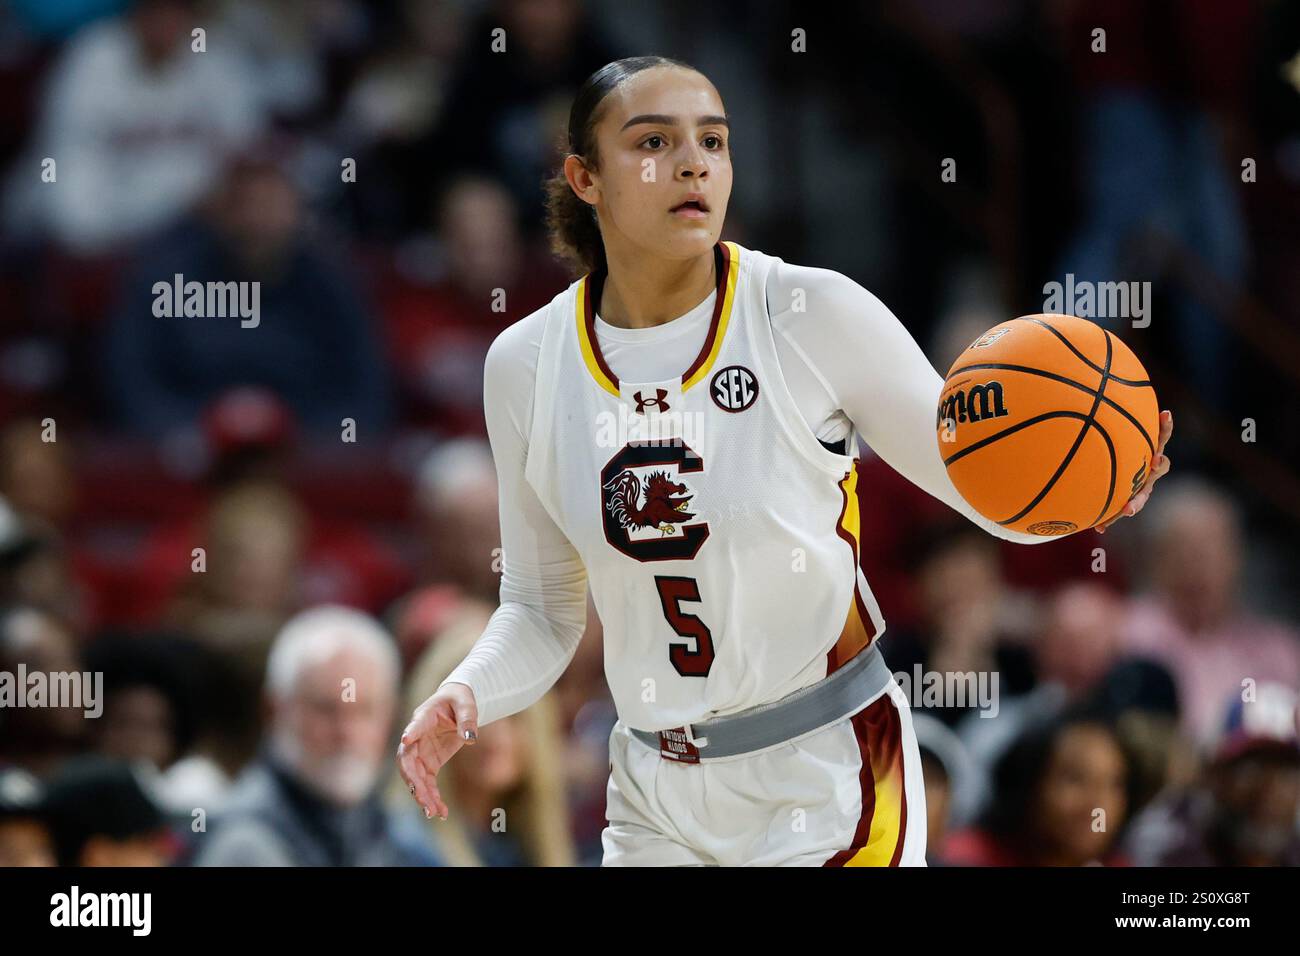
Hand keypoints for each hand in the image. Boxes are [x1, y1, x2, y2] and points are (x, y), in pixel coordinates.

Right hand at [396, 682, 478, 820]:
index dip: (411, 733)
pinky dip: (432, 797)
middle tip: (422, 798)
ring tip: (434, 812)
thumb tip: (470, 740)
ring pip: (416, 777)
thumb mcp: (467, 704)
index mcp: (424, 716)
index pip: (415, 726)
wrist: (457, 704)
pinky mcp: (429, 762)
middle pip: (409, 761)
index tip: (406, 740)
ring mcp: (421, 752)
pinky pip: (428, 782)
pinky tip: (441, 812)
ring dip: (423, 795)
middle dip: (414, 781)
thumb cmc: (459, 699)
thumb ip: (468, 719)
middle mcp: (416, 737)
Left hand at [1097, 410, 1172, 533]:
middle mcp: (1150, 470)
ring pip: (1142, 496)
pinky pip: (1120, 512)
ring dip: (1136, 502)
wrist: (1112, 477)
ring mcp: (1142, 488)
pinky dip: (1111, 518)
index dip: (1165, 426)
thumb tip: (1086, 394)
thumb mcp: (1110, 438)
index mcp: (1148, 450)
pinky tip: (1099, 528)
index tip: (1165, 413)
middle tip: (1157, 460)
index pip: (1162, 435)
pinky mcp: (1130, 503)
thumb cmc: (1113, 453)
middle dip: (1159, 463)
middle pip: (1161, 467)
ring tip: (1128, 508)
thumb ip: (1104, 421)